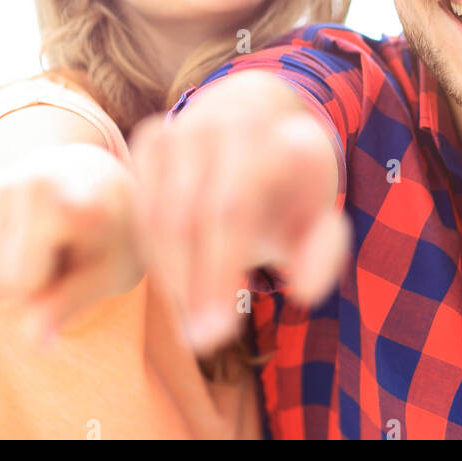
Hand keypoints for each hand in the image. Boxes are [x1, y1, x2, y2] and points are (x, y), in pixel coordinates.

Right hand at [0, 142, 143, 342]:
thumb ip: (69, 304)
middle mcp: (31, 185)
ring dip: (7, 271)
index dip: (48, 286)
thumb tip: (35, 341)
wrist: (97, 183)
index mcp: (77, 206)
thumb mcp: (106, 275)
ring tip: (46, 240)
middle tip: (64, 249)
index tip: (84, 254)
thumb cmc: (109, 238)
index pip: (24, 281)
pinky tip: (21, 234)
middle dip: (30, 282)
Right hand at [129, 71, 349, 352]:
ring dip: (170, 277)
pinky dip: (151, 251)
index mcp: (273, 138)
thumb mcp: (317, 216)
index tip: (221, 333)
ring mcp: (183, 126)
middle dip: (192, 287)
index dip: (220, 275)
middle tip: (200, 341)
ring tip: (190, 322)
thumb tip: (303, 292)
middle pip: (190, 218)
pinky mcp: (149, 136)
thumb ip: (323, 254)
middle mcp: (224, 124)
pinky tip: (174, 286)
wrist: (256, 119)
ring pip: (158, 216)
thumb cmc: (290, 186)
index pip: (233, 212)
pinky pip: (138, 207)